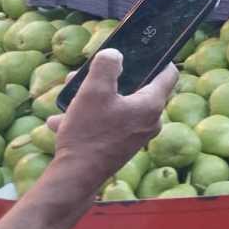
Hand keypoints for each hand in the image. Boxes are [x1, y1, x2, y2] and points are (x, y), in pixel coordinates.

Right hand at [47, 50, 177, 185]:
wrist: (75, 178)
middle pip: (136, 88)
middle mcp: (150, 121)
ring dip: (92, 98)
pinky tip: (59, 120)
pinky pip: (106, 124)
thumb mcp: (94, 91)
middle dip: (110, 78)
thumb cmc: (88, 133)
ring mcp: (136, 136)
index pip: (169, 73)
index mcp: (151, 104)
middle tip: (90, 73)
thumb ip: (107, 65)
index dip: (158, 58)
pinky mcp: (120, 147)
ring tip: (69, 94)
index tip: (144, 50)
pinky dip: (86, 119)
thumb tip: (115, 54)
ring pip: (116, 106)